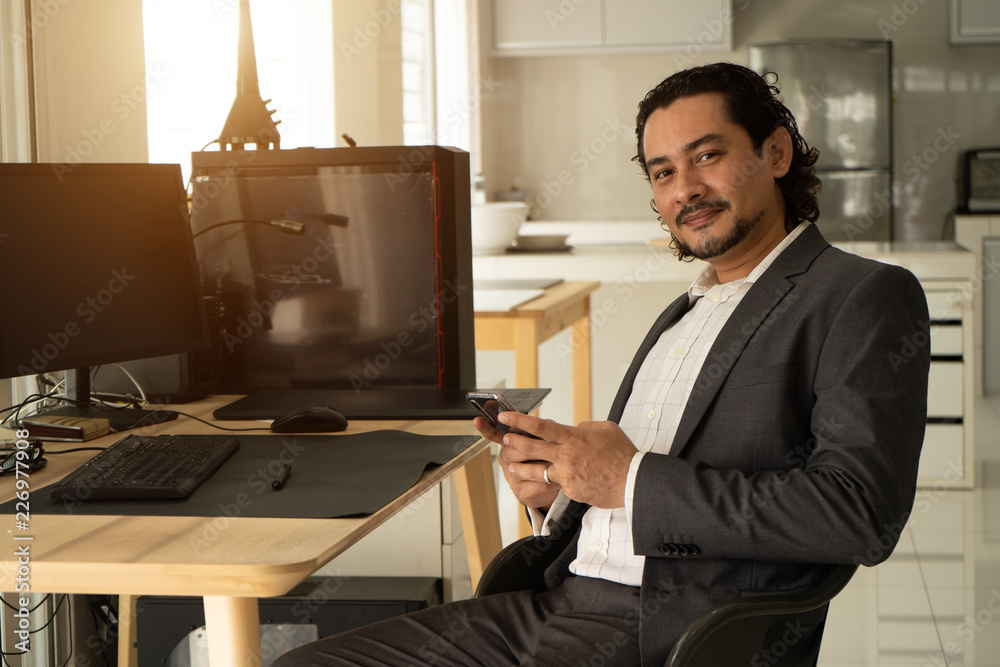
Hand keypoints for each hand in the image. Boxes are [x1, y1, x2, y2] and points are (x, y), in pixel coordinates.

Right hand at [474, 416, 559, 509]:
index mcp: (508, 444)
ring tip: (557, 462)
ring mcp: (511, 476)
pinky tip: (558, 478)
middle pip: (513, 449)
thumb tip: (543, 421)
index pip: (493, 433)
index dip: (485, 427)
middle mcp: (506, 459)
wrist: (546, 486)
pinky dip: (551, 480)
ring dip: (543, 464)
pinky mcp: (520, 491)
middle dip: (532, 447)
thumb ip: (536, 430)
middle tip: (548, 445)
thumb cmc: (541, 459)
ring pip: (525, 467)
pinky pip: (537, 483)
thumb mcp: (538, 441)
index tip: (478, 420)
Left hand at [499, 412, 637, 508]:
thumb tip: (576, 427)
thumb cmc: (622, 455)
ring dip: (521, 467)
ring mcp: (566, 474)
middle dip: (514, 442)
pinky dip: (553, 481)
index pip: (540, 425)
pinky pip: (556, 484)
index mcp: (573, 437)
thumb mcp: (606, 429)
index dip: (520, 420)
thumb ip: (586, 426)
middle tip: (505, 439)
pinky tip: (552, 480)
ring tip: (512, 466)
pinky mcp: (570, 490)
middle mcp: (566, 455)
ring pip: (535, 470)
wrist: (633, 481)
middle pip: (531, 447)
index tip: (506, 417)